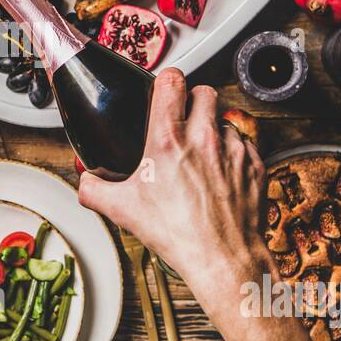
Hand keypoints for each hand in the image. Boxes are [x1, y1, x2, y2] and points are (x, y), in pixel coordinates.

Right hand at [77, 69, 267, 333]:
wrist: (223, 259)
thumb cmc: (178, 235)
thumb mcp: (123, 210)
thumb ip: (94, 189)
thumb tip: (85, 181)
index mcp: (168, 141)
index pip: (171, 81)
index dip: (165, 81)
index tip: (162, 91)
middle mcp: (204, 138)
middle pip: (203, 90)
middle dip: (192, 100)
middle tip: (183, 119)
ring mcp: (233, 149)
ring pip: (224, 118)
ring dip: (212, 128)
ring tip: (201, 152)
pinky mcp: (255, 164)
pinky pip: (244, 143)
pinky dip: (232, 151)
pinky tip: (220, 171)